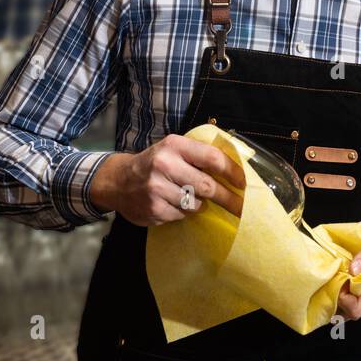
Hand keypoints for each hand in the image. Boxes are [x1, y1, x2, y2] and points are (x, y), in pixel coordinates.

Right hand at [90, 134, 246, 225]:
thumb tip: (236, 168)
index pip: (212, 158)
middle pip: (207, 186)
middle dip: (227, 198)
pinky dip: (182, 212)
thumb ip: (199, 155)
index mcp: (174, 145)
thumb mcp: (173, 149)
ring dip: (199, 204)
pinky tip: (172, 204)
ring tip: (190, 197)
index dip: (232, 172)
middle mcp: (164, 165)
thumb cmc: (154, 163)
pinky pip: (181, 215)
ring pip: (195, 204)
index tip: (243, 183)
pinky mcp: (153, 209)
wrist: (117, 180)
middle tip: (240, 207)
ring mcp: (157, 189)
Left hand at [335, 213, 360, 320]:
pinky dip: (340, 289)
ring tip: (330, 275)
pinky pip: (350, 295)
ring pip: (349, 305)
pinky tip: (334, 275)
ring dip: (336, 294)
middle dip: (336, 298)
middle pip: (350, 310)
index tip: (335, 280)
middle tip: (330, 276)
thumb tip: (354, 270)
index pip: (357, 308)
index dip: (342, 299)